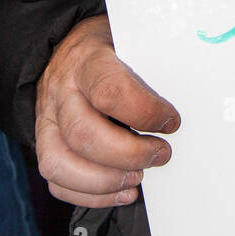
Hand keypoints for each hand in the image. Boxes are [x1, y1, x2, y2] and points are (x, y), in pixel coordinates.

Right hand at [35, 15, 180, 207]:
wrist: (69, 47)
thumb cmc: (110, 48)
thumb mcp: (131, 41)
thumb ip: (153, 64)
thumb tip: (191, 92)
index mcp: (88, 60)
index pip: (109, 91)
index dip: (144, 113)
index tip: (171, 122)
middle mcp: (62, 90)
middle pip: (83, 134)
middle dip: (128, 155)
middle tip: (161, 154)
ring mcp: (46, 119)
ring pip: (59, 162)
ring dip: (104, 180)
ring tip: (138, 177)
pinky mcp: (43, 143)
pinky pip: (56, 180)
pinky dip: (89, 194)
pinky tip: (120, 190)